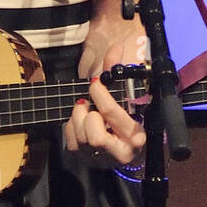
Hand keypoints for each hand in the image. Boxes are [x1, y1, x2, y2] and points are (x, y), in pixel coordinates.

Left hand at [64, 36, 145, 170]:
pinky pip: (70, 140)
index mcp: (135, 136)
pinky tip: (82, 123)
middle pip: (94, 134)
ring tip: (87, 112)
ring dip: (79, 118)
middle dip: (89, 115)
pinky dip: (72, 126)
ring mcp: (100, 158)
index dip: (100, 95)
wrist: (123, 149)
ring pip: (80, 135)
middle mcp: (119, 152)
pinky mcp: (84, 159)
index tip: (96, 83)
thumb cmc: (125, 118)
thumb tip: (116, 47)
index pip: (112, 115)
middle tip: (91, 105)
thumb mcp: (126, 96)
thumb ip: (118, 71)